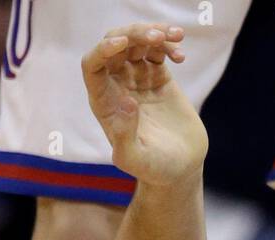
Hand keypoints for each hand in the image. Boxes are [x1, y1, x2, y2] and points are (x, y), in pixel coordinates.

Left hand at [81, 24, 206, 186]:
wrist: (181, 169)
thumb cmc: (155, 169)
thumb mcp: (136, 160)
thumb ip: (124, 136)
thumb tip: (125, 101)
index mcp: (104, 102)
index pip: (93, 65)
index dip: (104, 49)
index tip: (123, 43)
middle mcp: (117, 86)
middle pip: (115, 46)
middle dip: (133, 34)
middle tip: (157, 36)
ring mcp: (138, 80)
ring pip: (136, 43)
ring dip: (152, 34)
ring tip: (175, 36)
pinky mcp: (159, 78)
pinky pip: (157, 52)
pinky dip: (168, 46)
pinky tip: (181, 54)